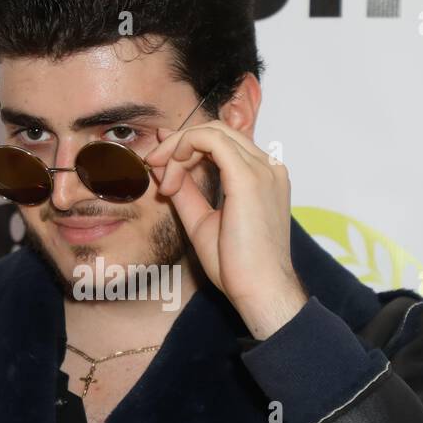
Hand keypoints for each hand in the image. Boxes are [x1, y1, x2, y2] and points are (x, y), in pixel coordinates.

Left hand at [143, 119, 307, 339]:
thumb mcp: (202, 219)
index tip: (161, 168)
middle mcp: (267, 167)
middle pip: (216, 132)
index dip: (186, 147)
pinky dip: (184, 147)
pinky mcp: (249, 177)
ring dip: (178, 148)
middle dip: (178, 145)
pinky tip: (171, 171)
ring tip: (163, 180)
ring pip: (212, 132)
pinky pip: (210, 140)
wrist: (259, 290)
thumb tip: (164, 165)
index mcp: (262, 177)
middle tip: (154, 167)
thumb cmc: (238, 265)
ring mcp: (262, 169)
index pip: (222, 142)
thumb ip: (186, 190)